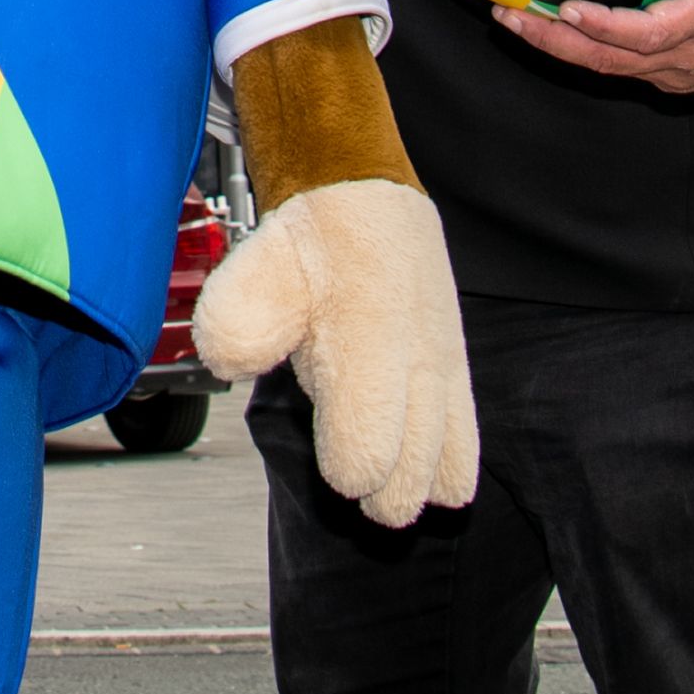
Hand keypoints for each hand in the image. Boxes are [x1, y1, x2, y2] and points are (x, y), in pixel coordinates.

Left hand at [193, 178, 475, 523]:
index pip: (368, 456)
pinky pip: (464, 451)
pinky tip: (414, 461)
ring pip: (444, 474)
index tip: (328, 450)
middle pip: (407, 482)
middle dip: (376, 492)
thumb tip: (228, 362)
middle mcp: (417, 365)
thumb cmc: (313, 244)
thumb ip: (237, 320)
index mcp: (369, 343)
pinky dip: (441, 470)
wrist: (368, 201)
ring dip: (409, 484)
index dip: (344, 470)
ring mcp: (443, 372)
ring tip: (380, 462)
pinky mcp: (457, 376)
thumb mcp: (258, 267)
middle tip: (351, 462)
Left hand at [496, 0, 693, 94]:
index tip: (569, 9)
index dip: (608, 28)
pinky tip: (543, 27)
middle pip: (613, 59)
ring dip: (558, 47)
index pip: (651, 34)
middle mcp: (687, 55)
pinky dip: (578, 50)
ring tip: (510, 17)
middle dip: (558, 42)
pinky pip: (617, 66)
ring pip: (609, 67)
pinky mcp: (668, 75)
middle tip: (509, 14)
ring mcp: (676, 72)